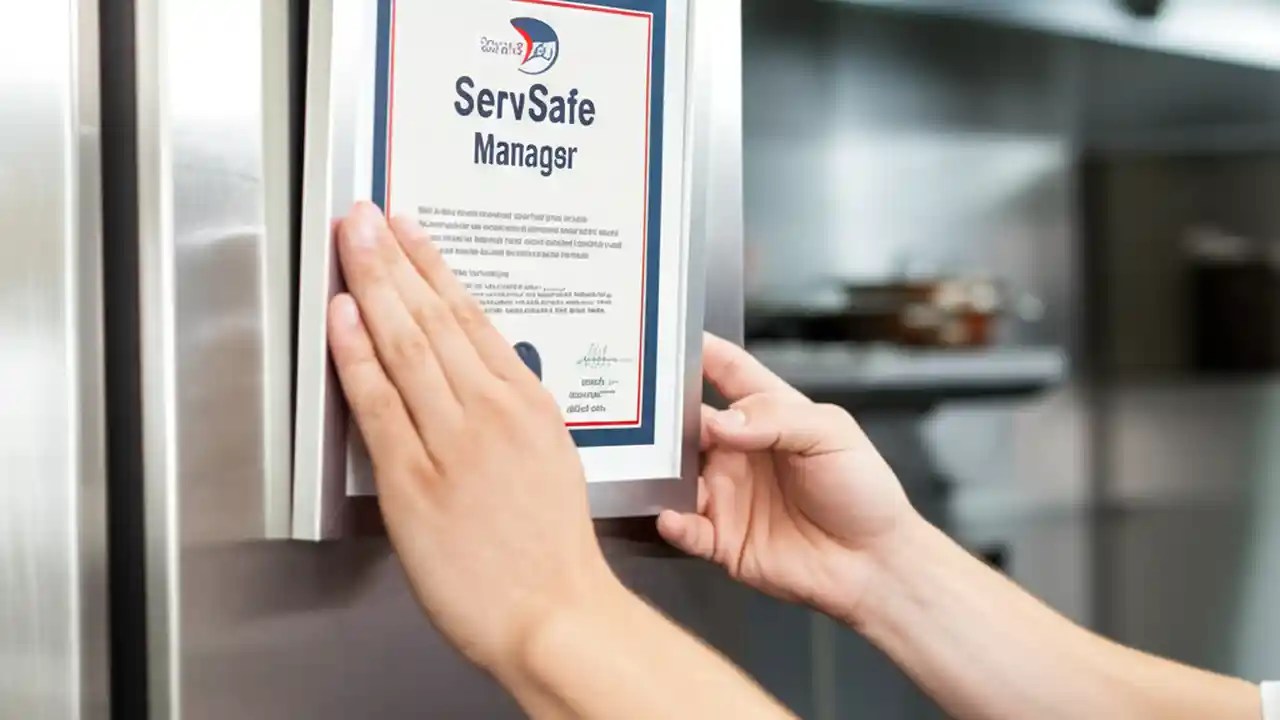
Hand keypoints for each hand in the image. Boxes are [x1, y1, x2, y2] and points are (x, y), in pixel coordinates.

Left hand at [327, 203, 617, 676]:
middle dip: (394, 257)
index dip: (433, 266)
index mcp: (529, 403)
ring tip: (349, 241)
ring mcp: (452, 442)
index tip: (410, 231)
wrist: (552, 612)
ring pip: (406, 345)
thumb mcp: (553, 459)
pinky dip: (357, 353)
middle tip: (366, 215)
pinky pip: (379, 402)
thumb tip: (483, 378)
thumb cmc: (552, 550)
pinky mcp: (414, 480)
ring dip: (373, 285)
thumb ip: (516, 412)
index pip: (471, 317)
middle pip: (433, 317)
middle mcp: (491, 411)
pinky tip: (343, 314)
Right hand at [657, 335, 920, 625]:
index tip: (664, 333)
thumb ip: (776, 417)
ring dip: (659, 468)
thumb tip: (722, 420)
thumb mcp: (831, 434)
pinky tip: (672, 515)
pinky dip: (672, 522)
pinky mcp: (723, 539)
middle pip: (687, 423)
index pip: (726, 371)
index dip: (698, 350)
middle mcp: (739, 451)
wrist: (875, 563)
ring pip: (676, 474)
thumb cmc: (864, 491)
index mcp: (768, 415)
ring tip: (651, 464)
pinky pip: (686, 528)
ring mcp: (727, 494)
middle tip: (638, 408)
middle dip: (661, 413)